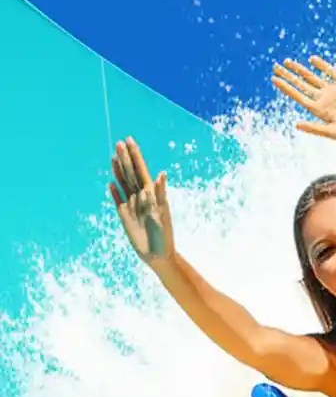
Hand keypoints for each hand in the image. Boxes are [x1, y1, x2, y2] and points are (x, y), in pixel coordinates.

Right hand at [108, 137, 174, 266]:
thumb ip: (160, 194)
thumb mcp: (162, 213)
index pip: (141, 170)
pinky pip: (118, 200)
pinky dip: (115, 191)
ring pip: (124, 183)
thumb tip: (160, 175)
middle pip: (131, 173)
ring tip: (114, 156)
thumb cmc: (163, 235)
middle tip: (120, 142)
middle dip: (126, 158)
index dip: (135, 155)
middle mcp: (141, 197)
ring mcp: (132, 205)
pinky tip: (111, 183)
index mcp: (151, 194)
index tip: (130, 141)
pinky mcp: (125, 216)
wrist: (157, 254)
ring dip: (119, 170)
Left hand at [272, 56, 335, 141]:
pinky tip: (313, 60)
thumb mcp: (333, 133)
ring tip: (288, 62)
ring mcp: (334, 91)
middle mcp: (324, 99)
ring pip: (313, 78)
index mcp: (319, 110)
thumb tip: (296, 124)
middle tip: (275, 67)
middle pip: (302, 85)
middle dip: (289, 76)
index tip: (274, 78)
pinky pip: (332, 73)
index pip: (298, 96)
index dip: (286, 87)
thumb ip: (315, 128)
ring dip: (301, 70)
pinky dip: (322, 66)